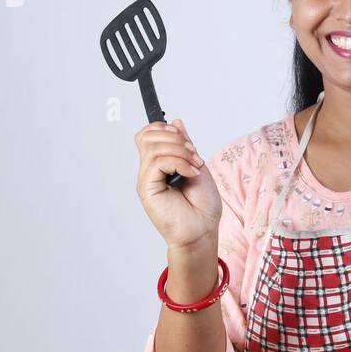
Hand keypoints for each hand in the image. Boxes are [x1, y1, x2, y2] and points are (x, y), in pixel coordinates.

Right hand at [135, 118, 221, 248]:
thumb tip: (175, 122)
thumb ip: (184, 145)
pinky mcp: (147, 189)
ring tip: (196, 166)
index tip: (187, 141)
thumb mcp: (197, 165)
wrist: (203, 229)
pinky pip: (157, 163)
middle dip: (175, 138)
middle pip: (147, 136)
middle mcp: (150, 170)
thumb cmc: (202, 205)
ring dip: (180, 151)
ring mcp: (147, 180)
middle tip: (194, 154)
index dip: (165, 129)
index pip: (148, 135)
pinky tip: (191, 174)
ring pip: (153, 147)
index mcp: (160, 164)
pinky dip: (178, 163)